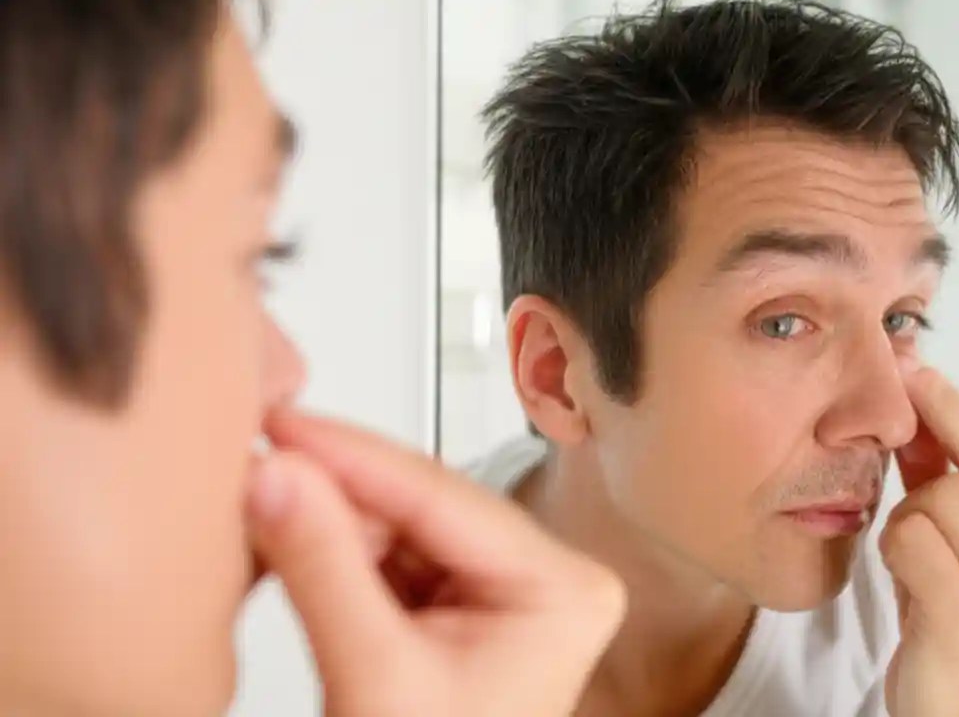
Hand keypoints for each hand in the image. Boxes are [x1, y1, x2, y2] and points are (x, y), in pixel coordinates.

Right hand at [246, 409, 624, 716]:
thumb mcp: (376, 678)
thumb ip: (324, 569)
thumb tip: (276, 474)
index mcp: (562, 589)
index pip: (445, 497)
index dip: (354, 456)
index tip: (284, 424)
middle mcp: (543, 578)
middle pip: (421, 506)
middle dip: (333, 488)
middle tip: (255, 459)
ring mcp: (501, 590)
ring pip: (396, 527)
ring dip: (325, 517)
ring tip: (258, 498)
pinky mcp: (458, 607)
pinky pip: (387, 558)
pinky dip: (331, 552)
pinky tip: (283, 533)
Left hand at [879, 369, 958, 716]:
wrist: (955, 708)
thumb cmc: (954, 617)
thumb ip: (948, 471)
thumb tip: (920, 397)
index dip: (956, 409)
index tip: (918, 371)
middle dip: (927, 469)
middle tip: (899, 451)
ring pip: (936, 501)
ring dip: (908, 525)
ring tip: (920, 565)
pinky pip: (910, 539)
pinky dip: (894, 553)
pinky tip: (909, 583)